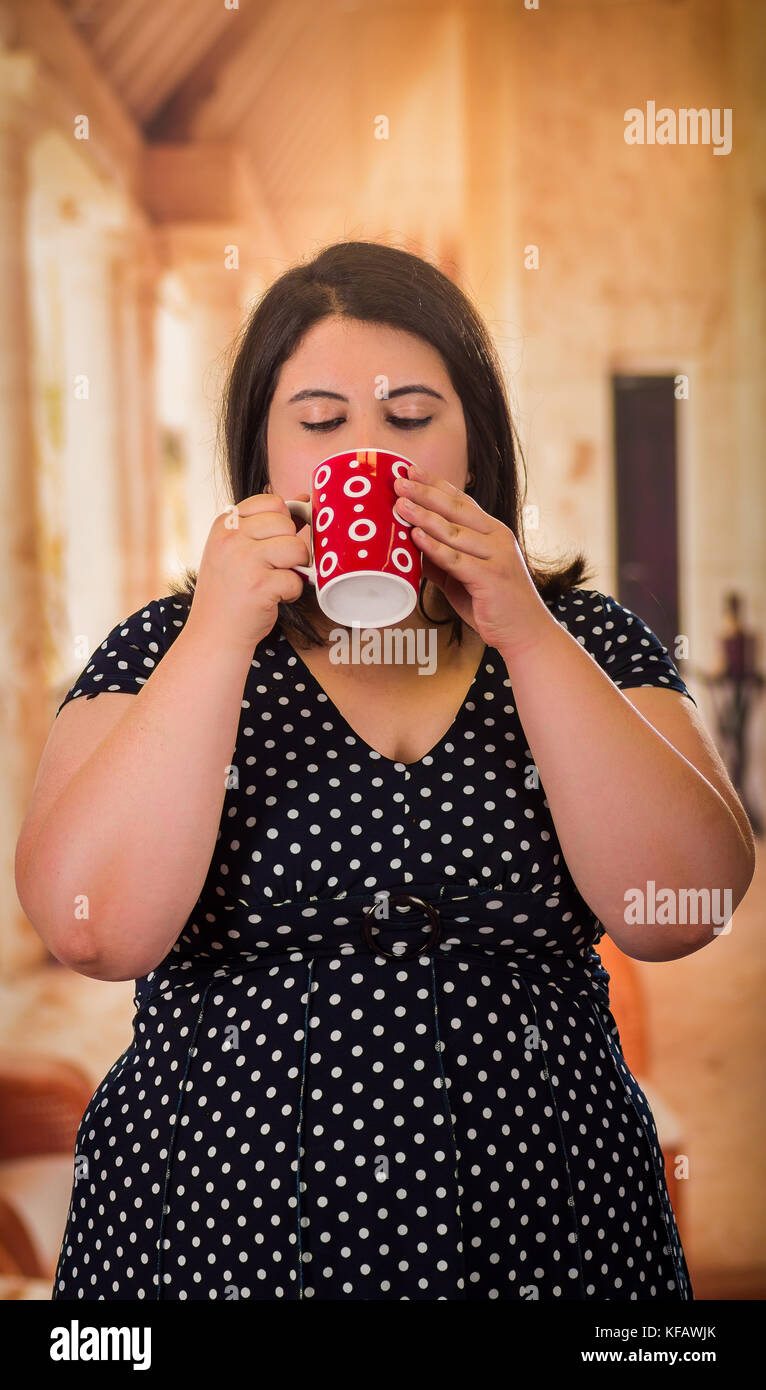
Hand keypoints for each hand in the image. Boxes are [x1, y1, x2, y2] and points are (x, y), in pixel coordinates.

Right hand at [187, 492, 311, 652]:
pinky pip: (297, 579)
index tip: (272, 543)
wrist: (213, 633)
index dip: (283, 523)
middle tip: (275, 567)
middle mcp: (231, 538)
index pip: (273, 502)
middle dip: (290, 547)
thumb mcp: (236, 549)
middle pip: (287, 524)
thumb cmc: (229, 590)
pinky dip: (291, 593)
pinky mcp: (260, 585)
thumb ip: (266, 524)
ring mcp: (244, 560)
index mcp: (225, 523)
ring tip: (276, 580)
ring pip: (297, 548)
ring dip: (295, 568)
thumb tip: (304, 499)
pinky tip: (273, 598)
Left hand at [393, 466, 553, 656]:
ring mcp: (496, 556)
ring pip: (454, 531)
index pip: (462, 501)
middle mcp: (498, 538)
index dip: (436, 484)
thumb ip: (442, 560)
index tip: (411, 470)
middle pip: (456, 510)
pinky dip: (434, 547)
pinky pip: (456, 559)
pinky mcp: (490, 577)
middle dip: (425, 493)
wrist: (525, 633)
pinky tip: (416, 537)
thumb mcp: (464, 577)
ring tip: (400, 504)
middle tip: (399, 480)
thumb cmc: (493, 604)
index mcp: (494, 532)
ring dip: (424, 516)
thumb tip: (412, 544)